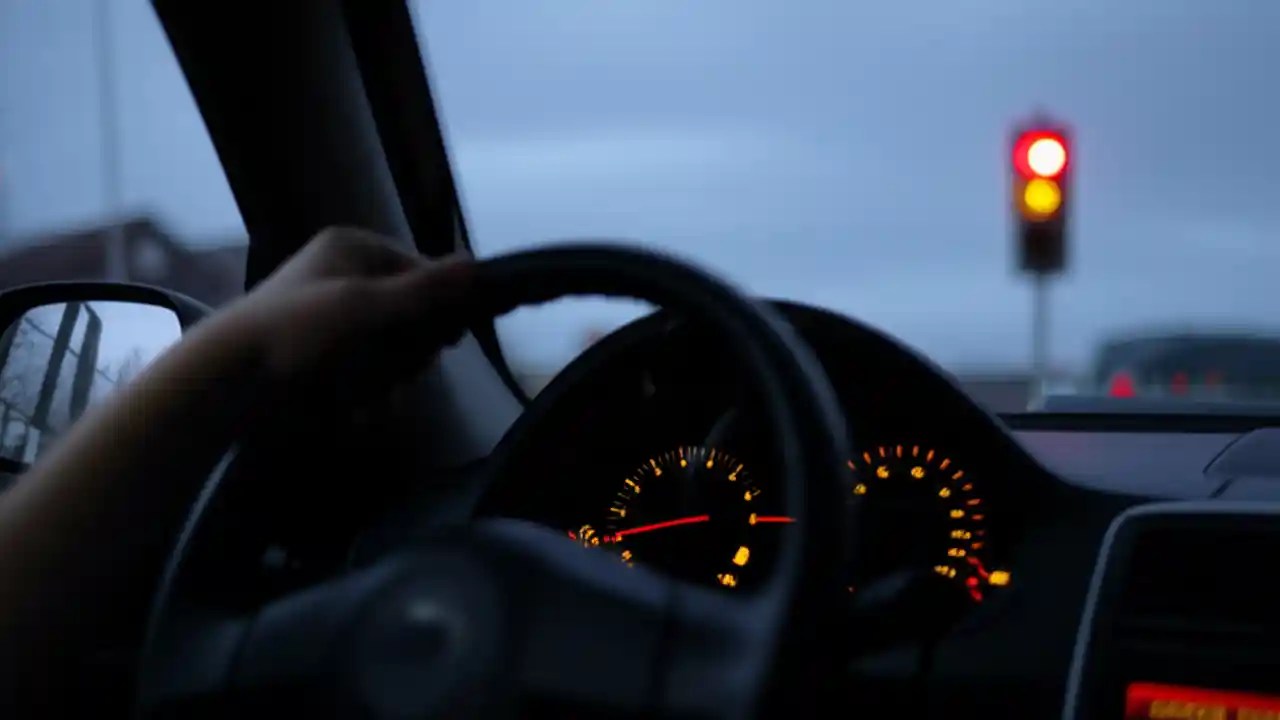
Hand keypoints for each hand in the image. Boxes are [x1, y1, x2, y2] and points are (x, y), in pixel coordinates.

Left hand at [212, 227, 473, 398]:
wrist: (226, 380)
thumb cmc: (296, 333)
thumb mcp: (365, 307)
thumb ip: (424, 291)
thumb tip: (479, 266)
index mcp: (354, 247)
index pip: (426, 272)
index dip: (439, 307)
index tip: (444, 339)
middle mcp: (346, 274)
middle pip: (414, 312)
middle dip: (407, 348)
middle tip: (390, 368)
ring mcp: (333, 313)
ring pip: (394, 345)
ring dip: (387, 373)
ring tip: (360, 389)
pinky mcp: (323, 350)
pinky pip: (368, 366)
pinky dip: (366, 386)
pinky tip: (352, 403)